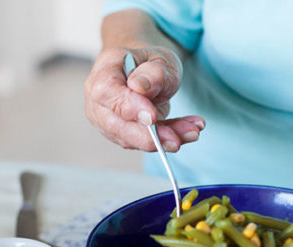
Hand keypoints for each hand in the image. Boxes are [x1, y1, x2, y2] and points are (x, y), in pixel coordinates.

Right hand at [84, 46, 204, 151]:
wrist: (144, 72)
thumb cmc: (149, 63)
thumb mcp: (160, 58)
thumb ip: (153, 73)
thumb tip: (140, 87)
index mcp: (104, 72)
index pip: (106, 93)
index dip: (128, 107)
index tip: (152, 117)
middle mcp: (99, 100)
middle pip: (115, 125)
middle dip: (148, 136)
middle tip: (176, 140)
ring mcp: (108, 121)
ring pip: (133, 139)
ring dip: (165, 139)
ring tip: (193, 131)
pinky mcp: (124, 135)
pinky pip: (145, 142)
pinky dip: (170, 138)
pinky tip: (190, 131)